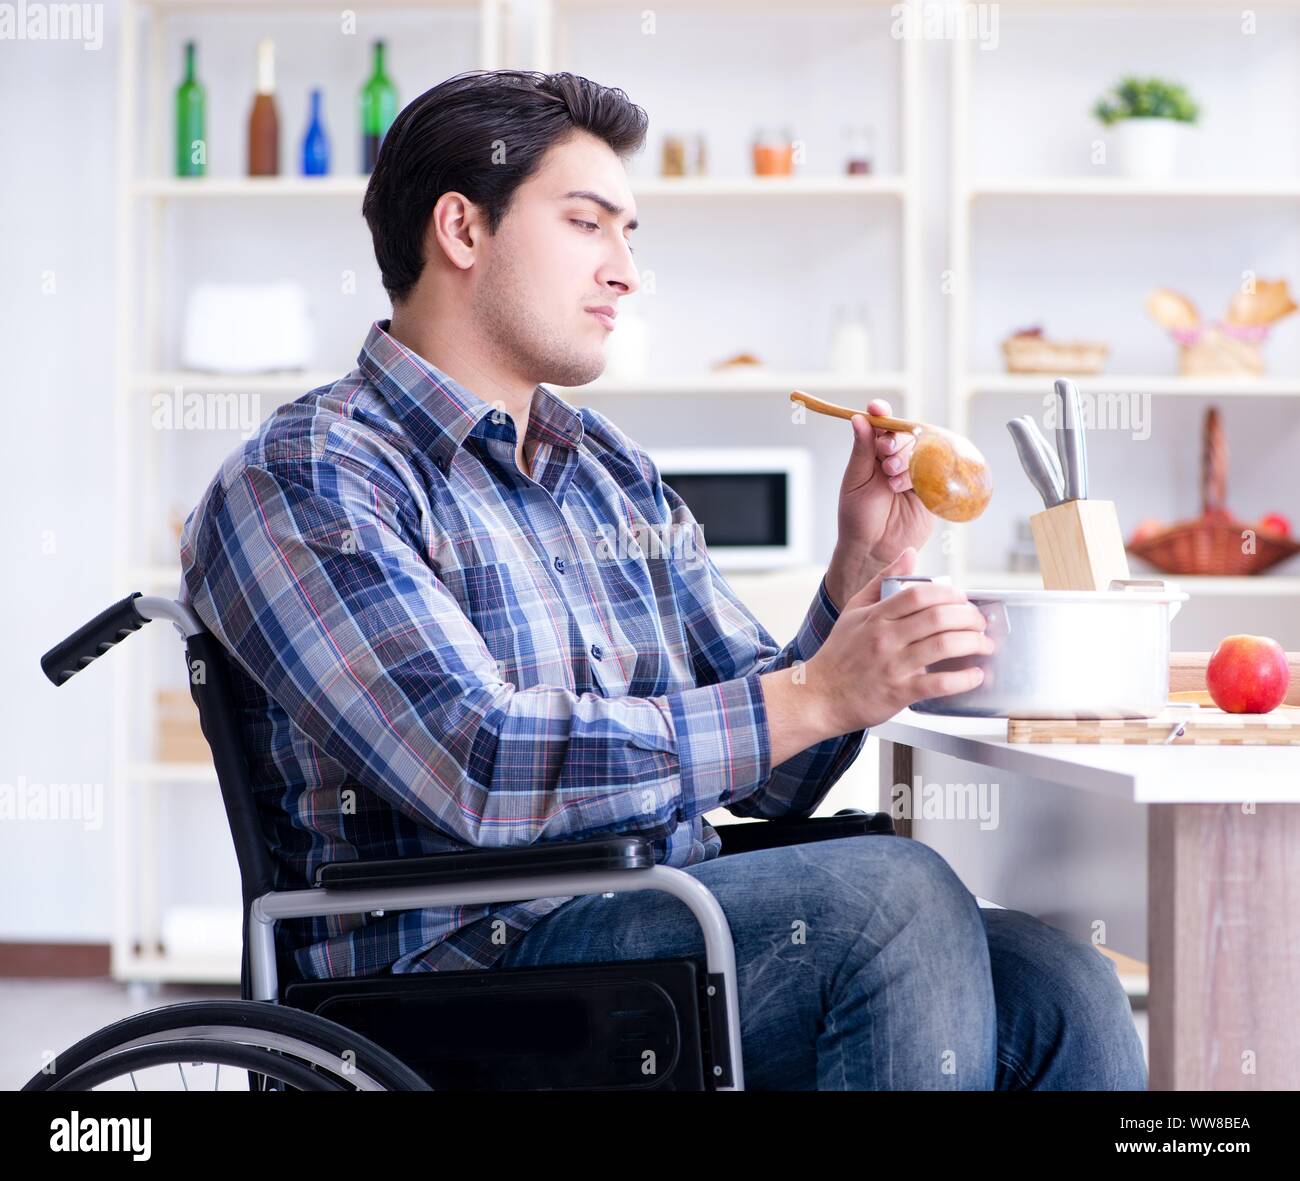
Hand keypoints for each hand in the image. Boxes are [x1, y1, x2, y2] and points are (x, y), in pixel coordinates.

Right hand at [807, 549, 990, 733]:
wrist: (819, 696)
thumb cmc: (839, 655)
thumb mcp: (854, 610)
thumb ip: (883, 580)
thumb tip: (909, 552)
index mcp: (876, 616)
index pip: (920, 594)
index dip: (949, 594)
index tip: (962, 600)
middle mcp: (885, 638)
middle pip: (939, 618)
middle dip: (969, 618)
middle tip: (980, 623)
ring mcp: (893, 666)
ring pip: (944, 647)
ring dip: (973, 643)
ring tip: (984, 645)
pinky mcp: (900, 693)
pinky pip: (939, 684)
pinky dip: (963, 679)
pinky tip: (975, 675)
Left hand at [830, 399, 935, 599]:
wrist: (873, 550)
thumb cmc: (857, 517)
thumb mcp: (855, 482)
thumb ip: (861, 451)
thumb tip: (859, 419)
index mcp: (872, 454)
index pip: (880, 426)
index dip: (881, 414)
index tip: (878, 408)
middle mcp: (894, 460)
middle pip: (904, 435)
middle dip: (896, 443)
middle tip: (886, 462)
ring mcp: (914, 474)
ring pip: (920, 452)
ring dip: (907, 463)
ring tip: (893, 485)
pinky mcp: (930, 490)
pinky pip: (935, 473)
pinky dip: (926, 475)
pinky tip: (913, 486)